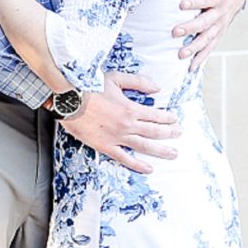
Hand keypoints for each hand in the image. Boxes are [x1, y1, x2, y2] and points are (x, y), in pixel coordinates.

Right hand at [60, 73, 180, 174]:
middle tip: (179, 134)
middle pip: (154, 132)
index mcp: (131, 108)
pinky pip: (125, 159)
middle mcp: (127, 125)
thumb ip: (138, 82)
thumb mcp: (116, 79)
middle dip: (170, 133)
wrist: (68, 101)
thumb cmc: (89, 87)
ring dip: (161, 151)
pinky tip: (149, 168)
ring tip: (173, 153)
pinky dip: (138, 165)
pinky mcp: (105, 146)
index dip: (168, 118)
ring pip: (144, 146)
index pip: (156, 116)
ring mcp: (117, 137)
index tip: (175, 119)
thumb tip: (157, 87)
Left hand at [173, 0, 247, 71]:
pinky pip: (211, 47)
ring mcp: (220, 26)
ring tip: (180, 55)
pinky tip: (191, 67)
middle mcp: (221, 13)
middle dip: (190, 28)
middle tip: (175, 32)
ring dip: (194, 47)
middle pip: (205, 23)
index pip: (207, 0)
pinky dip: (201, 58)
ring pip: (207, 38)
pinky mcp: (219, 34)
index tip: (181, 4)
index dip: (195, 2)